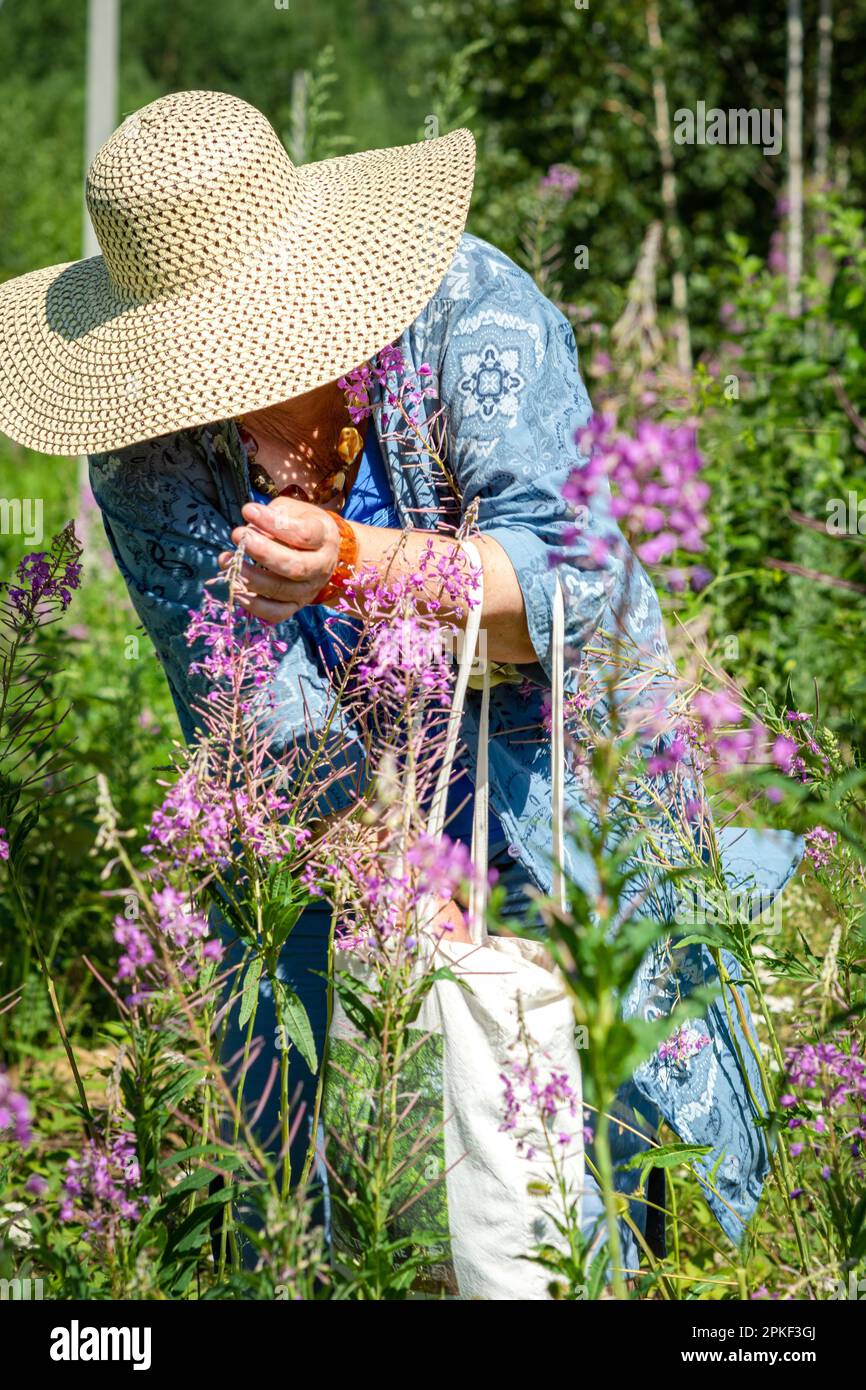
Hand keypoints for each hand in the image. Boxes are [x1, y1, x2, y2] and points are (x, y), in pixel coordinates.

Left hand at [218, 496, 341, 622]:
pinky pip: (276, 613)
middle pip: (295, 567)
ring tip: (226, 559)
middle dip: (262, 552)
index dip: (274, 523)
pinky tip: (235, 587)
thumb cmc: (301, 524)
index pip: (303, 535)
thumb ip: (274, 515)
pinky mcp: (295, 606)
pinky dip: (253, 604)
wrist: (320, 551)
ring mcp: (309, 590)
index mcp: (325, 538)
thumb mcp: (293, 510)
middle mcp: (322, 567)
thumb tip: (249, 528)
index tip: (248, 510)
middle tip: (238, 534)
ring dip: (250, 577)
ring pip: (281, 590)